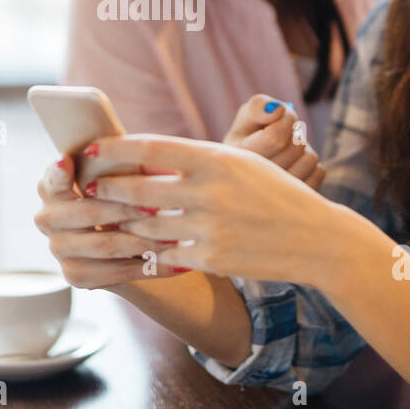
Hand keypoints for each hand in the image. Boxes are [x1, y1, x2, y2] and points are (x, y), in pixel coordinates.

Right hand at [34, 153, 187, 289]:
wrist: (130, 243)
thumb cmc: (125, 195)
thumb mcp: (122, 177)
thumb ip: (122, 166)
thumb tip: (154, 163)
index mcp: (51, 187)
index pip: (52, 178)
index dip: (59, 172)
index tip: (67, 160)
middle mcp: (47, 218)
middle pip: (87, 211)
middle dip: (126, 209)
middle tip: (157, 206)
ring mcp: (58, 249)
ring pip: (105, 244)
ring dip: (143, 241)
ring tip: (174, 238)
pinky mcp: (74, 275)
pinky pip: (114, 272)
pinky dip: (148, 268)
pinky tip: (175, 264)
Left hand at [82, 134, 357, 285]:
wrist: (317, 239)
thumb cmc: (276, 193)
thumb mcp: (242, 164)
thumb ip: (198, 160)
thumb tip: (146, 158)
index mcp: (216, 158)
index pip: (151, 148)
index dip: (115, 148)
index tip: (92, 149)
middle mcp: (209, 191)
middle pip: (138, 189)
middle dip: (108, 188)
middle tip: (92, 187)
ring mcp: (209, 228)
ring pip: (147, 226)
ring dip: (126, 222)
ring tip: (114, 216)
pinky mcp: (212, 260)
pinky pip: (166, 254)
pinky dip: (154, 250)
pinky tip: (145, 246)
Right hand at [223, 94, 324, 190]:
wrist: (253, 164)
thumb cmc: (250, 134)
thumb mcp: (248, 115)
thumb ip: (259, 106)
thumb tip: (278, 111)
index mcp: (240, 158)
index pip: (276, 138)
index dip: (286, 118)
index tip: (281, 113)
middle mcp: (256, 182)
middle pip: (295, 148)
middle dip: (294, 132)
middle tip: (284, 133)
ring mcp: (277, 197)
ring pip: (309, 160)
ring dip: (303, 148)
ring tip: (287, 150)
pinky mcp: (296, 201)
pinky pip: (319, 172)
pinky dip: (311, 162)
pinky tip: (294, 164)